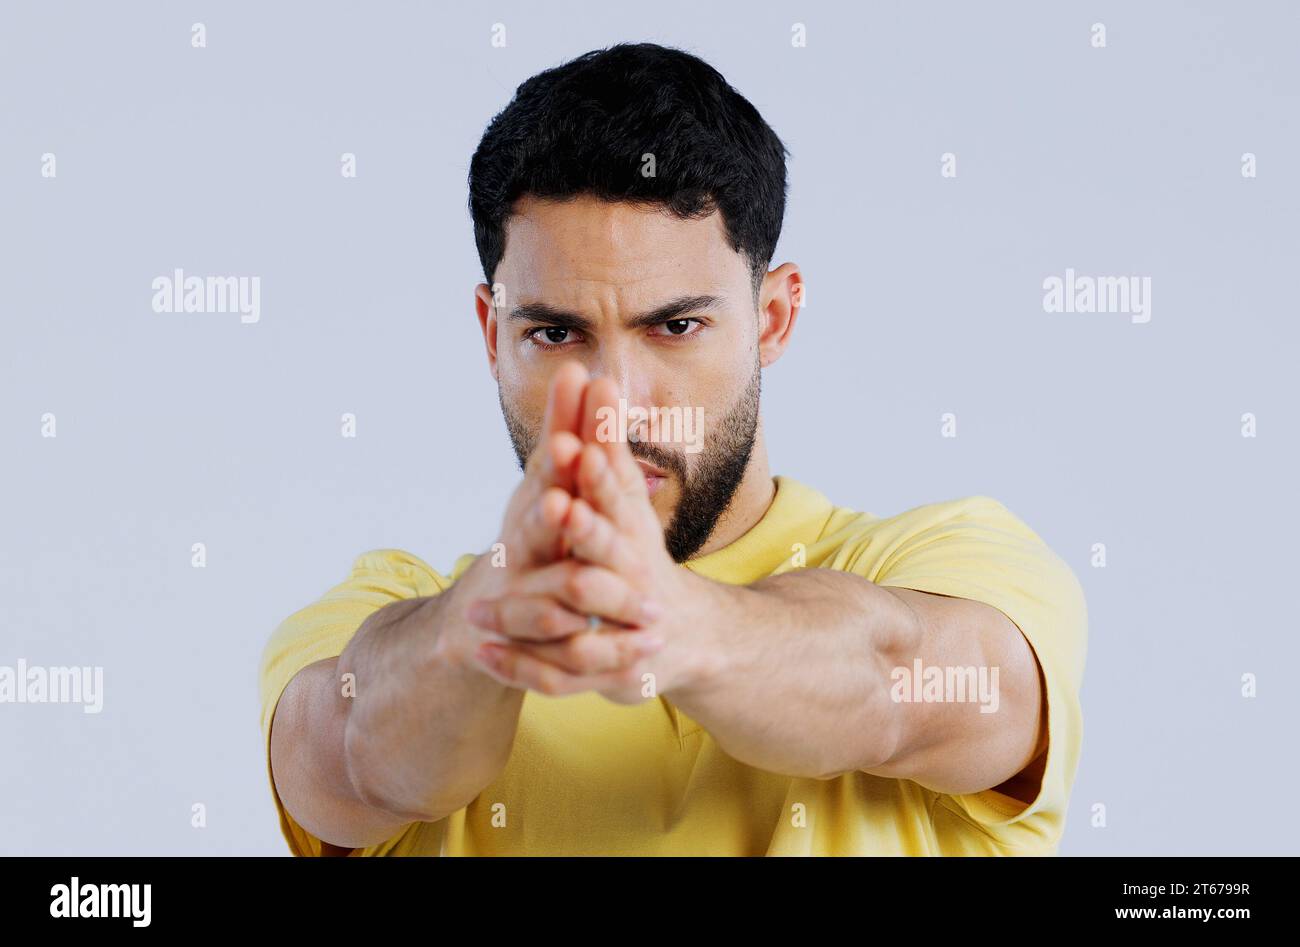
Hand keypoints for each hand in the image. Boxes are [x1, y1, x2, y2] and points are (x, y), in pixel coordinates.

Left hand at [466, 370, 729, 703]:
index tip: (578, 448)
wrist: (677, 636)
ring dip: (533, 603)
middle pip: (613, 551)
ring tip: (489, 595)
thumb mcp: (623, 501)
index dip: (599, 475)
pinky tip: (480, 650)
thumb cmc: (637, 556)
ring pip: (583, 614)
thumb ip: (606, 447)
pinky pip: (559, 670)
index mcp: (635, 531)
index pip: (620, 497)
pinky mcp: (605, 667)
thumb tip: (596, 378)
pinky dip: (517, 662)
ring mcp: (625, 623)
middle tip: (553, 506)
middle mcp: (637, 575)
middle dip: (584, 529)